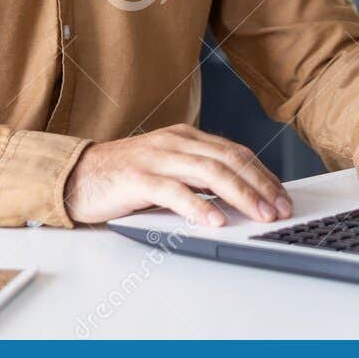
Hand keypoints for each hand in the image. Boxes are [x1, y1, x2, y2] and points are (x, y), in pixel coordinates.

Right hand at [64, 124, 291, 227]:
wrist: (75, 175)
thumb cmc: (123, 177)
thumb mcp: (168, 169)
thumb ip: (198, 176)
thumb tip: (239, 197)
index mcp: (186, 137)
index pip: (236, 152)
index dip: (263, 174)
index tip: (283, 197)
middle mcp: (175, 142)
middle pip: (229, 160)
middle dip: (261, 185)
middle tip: (280, 209)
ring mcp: (156, 158)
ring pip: (209, 172)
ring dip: (240, 195)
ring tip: (259, 215)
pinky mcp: (137, 178)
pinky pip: (174, 191)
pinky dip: (198, 206)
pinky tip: (214, 221)